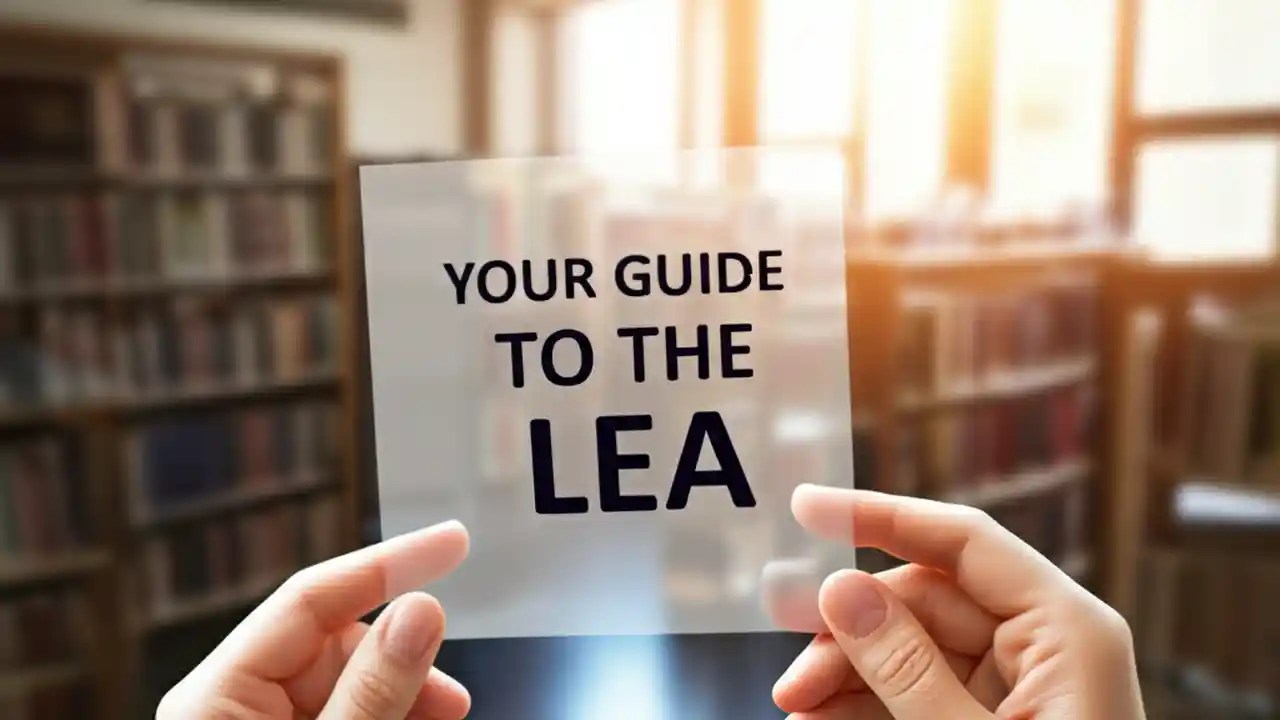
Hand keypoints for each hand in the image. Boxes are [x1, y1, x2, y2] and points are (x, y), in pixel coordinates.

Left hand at [158, 520, 471, 719]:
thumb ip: (371, 691)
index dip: (389, 562)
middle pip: (336, 643)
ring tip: (442, 716)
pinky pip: (343, 712)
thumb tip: (422, 610)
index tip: (453, 540)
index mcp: (215, 695)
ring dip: (401, 694)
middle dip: (402, 659)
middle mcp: (231, 704)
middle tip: (451, 695)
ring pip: (348, 682)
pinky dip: (386, 714)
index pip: (312, 597)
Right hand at [773, 487, 1144, 718]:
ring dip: (847, 676)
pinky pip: (917, 693)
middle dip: (848, 632)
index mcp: (1065, 630)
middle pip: (923, 602)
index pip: (961, 540)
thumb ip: (904, 667)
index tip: (804, 509)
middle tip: (791, 669)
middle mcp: (1044, 646)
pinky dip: (867, 707)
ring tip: (797, 711)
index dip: (878, 515)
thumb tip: (841, 591)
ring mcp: (1020, 688)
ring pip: (910, 650)